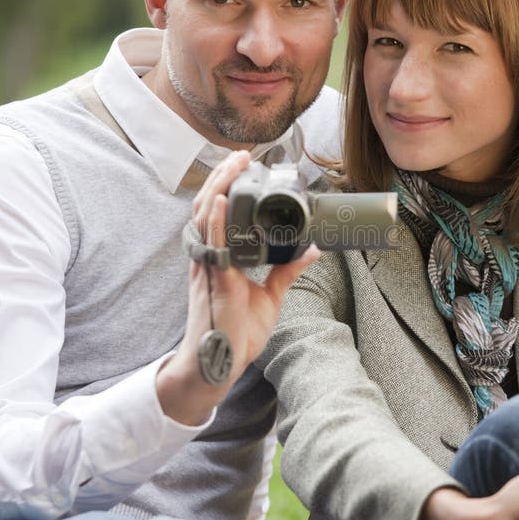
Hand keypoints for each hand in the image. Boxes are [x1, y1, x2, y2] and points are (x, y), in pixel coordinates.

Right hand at [156, 151, 319, 425]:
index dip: (226, 187)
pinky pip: (212, 245)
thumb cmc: (237, 332)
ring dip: (218, 187)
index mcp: (220, 256)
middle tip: (240, 155)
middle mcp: (210, 256)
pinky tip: (220, 200)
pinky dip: (215, 221)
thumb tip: (312, 249)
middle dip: (222, 178)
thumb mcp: (269, 296)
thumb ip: (287, 270)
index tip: (242, 166)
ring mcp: (210, 267)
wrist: (220, 364)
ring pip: (206, 218)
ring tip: (233, 165)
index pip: (218, 213)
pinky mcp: (215, 282)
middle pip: (208, 207)